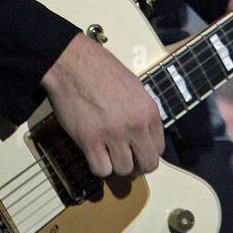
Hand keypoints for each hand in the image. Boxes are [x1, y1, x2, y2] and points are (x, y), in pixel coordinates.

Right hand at [41, 32, 164, 178]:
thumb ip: (141, 113)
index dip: (146, 151)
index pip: (159, 148)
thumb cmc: (101, 70)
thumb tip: (142, 136)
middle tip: (123, 157)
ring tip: (105, 151)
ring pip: (123, 170)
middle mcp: (135, 126)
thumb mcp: (134, 88)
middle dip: (136, 165)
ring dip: (115, 164)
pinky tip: (93, 152)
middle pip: (147, 164)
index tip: (135, 149)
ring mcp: (113, 134)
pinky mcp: (89, 140)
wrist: (73, 63)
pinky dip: (97, 166)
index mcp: (149, 111)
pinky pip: (101, 170)